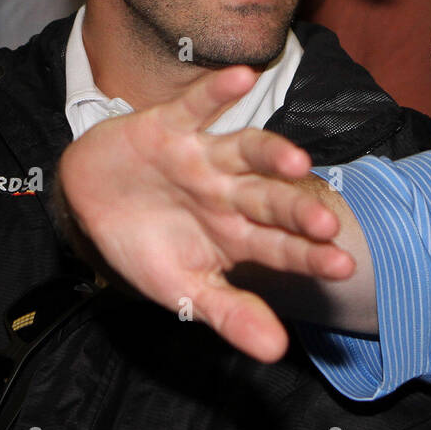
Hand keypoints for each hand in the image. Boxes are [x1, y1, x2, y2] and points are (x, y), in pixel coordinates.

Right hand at [58, 67, 356, 361]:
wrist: (88, 201)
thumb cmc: (147, 246)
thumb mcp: (183, 289)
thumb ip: (230, 315)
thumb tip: (276, 352)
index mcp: (238, 233)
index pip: (281, 246)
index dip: (309, 256)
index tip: (342, 266)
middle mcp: (231, 191)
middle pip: (271, 199)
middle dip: (297, 210)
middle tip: (326, 223)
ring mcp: (204, 157)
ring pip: (247, 150)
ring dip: (272, 153)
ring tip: (298, 160)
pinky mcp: (171, 126)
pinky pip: (198, 106)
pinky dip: (217, 92)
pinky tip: (243, 77)